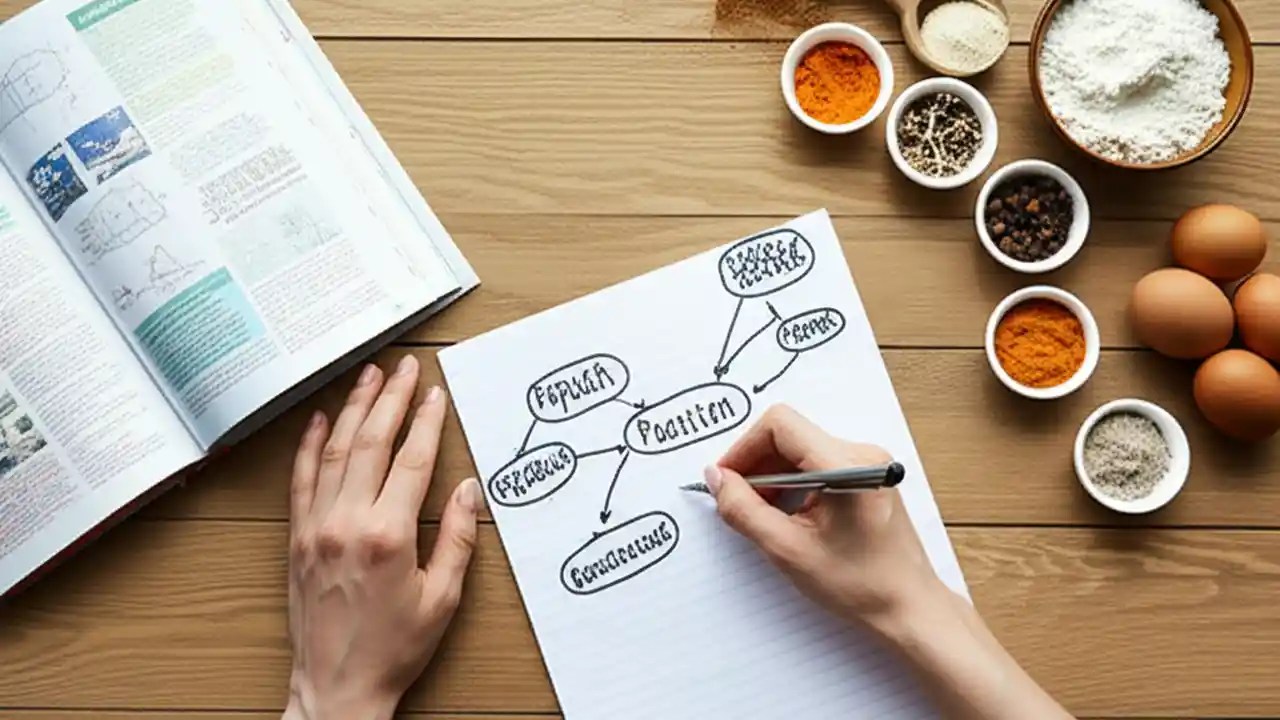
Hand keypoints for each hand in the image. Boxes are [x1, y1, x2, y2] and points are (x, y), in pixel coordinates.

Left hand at [284, 356, 482, 719]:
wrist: (337, 687)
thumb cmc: (394, 649)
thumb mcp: (443, 598)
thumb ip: (458, 539)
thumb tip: (468, 489)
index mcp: (389, 535)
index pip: (411, 460)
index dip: (425, 421)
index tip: (434, 392)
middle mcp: (348, 522)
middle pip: (371, 442)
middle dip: (390, 398)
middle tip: (404, 366)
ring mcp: (317, 527)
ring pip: (335, 451)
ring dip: (353, 409)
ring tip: (368, 377)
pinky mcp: (297, 539)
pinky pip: (301, 480)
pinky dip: (310, 445)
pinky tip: (320, 420)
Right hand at [704, 405, 951, 635]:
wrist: (909, 608)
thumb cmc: (862, 585)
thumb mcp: (788, 550)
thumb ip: (744, 510)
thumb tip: (717, 479)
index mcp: (845, 465)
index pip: (780, 425)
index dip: (744, 448)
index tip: (726, 479)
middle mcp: (861, 455)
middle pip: (789, 435)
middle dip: (756, 465)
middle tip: (738, 502)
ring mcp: (867, 464)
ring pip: (801, 450)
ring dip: (773, 477)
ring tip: (763, 515)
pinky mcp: (867, 477)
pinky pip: (818, 465)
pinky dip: (794, 485)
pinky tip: (787, 516)